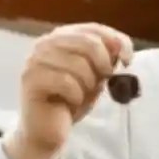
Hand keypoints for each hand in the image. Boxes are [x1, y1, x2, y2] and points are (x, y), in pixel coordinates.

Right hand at [4, 23, 133, 158]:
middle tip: (100, 82)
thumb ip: (108, 57)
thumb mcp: (97, 75)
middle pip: (88, 42)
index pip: (94, 29)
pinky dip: (75, 96)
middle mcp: (45, 43)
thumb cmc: (72, 99)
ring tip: (78, 95)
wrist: (48, 130)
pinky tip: (68, 103)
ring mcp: (35, 60)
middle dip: (102, 65)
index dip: (116, 41)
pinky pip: (66, 82)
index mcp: (62, 36)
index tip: (128, 61)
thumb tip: (121, 46)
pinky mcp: (30, 79)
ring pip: (78, 64)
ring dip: (87, 85)